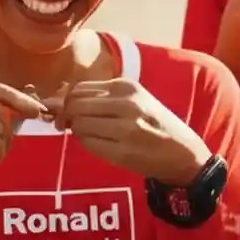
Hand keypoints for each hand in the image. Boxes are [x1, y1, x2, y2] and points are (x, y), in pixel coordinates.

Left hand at [49, 78, 211, 185]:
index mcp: (126, 87)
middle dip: (67, 116)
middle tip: (69, 126)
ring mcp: (125, 128)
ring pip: (79, 124)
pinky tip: (98, 144)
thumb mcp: (133, 100)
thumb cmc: (153, 124)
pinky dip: (86, 144)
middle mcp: (126, 104)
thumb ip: (99, 98)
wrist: (182, 153)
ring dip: (76, 131)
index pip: (79, 88)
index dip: (67, 101)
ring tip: (88, 134)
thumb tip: (56, 101)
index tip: (69, 112)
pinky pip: (88, 144)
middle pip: (75, 105)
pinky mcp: (122, 152)